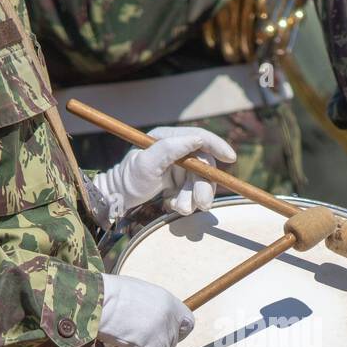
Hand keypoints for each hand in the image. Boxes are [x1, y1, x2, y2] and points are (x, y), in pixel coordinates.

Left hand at [89, 127, 235, 220]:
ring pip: (198, 182)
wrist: (116, 200)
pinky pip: (191, 193)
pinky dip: (185, 202)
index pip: (199, 138)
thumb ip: (170, 148)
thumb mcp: (146, 163)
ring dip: (192, 198)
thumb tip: (197, 138)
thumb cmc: (127, 179)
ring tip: (178, 208)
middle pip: (202, 165)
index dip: (217, 146)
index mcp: (168, 138)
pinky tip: (170, 205)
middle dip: (203, 186)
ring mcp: (176, 167)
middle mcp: (175, 151)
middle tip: (201, 205)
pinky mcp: (176, 183)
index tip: (231, 158)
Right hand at [97, 273, 194, 346]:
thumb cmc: (106, 295)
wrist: (94, 300)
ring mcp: (161, 332)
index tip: (163, 336)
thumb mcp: (134, 294)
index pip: (186, 322)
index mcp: (167, 300)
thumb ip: (146, 309)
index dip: (176, 332)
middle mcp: (168, 316)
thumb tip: (144, 324)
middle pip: (171, 343)